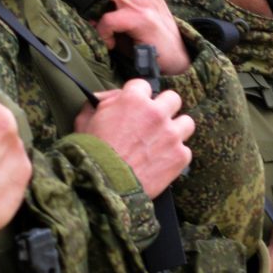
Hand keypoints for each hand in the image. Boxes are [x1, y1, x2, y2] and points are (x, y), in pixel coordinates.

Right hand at [74, 80, 193, 197]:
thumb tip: (113, 96)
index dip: (138, 96)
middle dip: (164, 108)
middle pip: (173, 99)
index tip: (136, 107)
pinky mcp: (180, 156)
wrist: (103, 186)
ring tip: (163, 142)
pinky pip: (185, 150)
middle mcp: (156, 113)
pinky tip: (161, 163)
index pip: (144, 85)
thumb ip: (101, 101)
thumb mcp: (85, 120)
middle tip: (154, 122)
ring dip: (176, 130)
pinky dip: (175, 156)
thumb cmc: (90, 154)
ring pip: (186, 122)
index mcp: (133, 99)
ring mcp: (171, 134)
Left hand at [88, 0, 189, 74]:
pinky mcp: (141, 18)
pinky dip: (103, 32)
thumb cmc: (148, 31)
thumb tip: (80, 3)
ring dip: (94, 10)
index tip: (89, 1)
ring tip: (101, 27)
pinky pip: (107, 19)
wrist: (175, 53)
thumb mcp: (129, 7)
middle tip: (91, 15)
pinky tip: (110, 41)